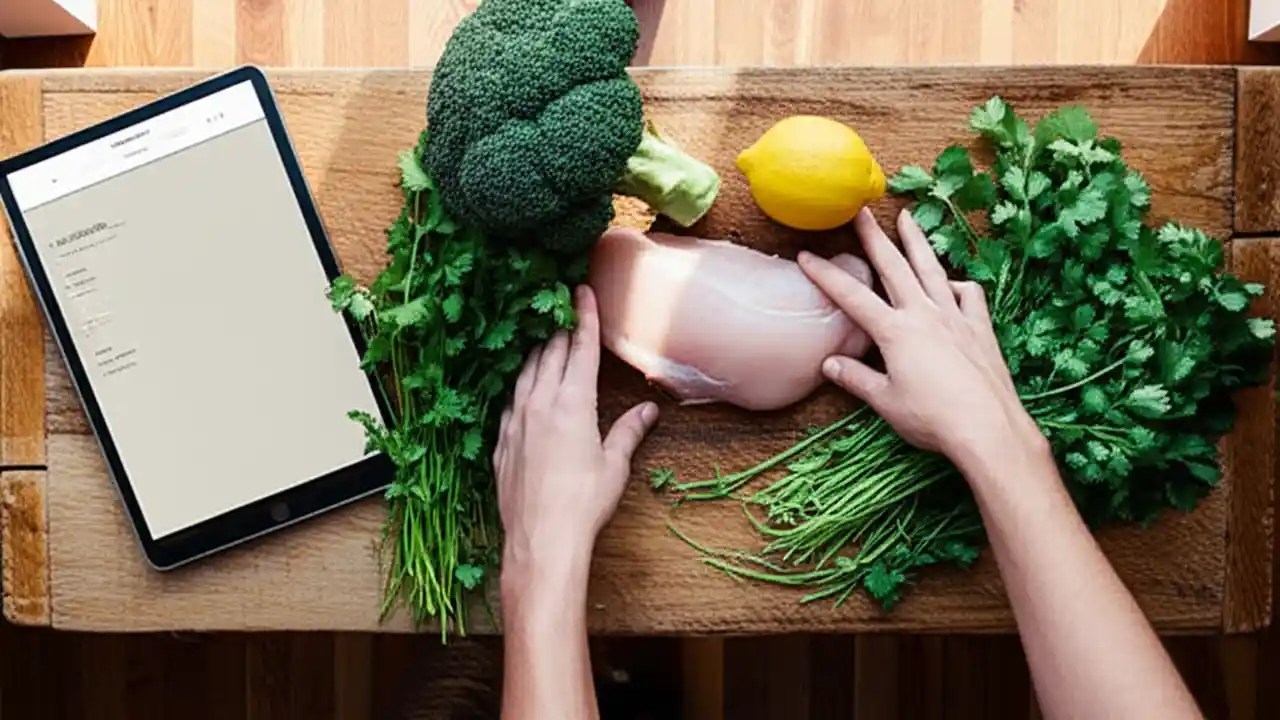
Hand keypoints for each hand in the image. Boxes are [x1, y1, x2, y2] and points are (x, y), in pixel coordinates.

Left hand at [494, 285, 658, 581]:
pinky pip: (510, 401)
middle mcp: (539, 403)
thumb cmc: (584, 504)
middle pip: (551, 352)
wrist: (541, 540)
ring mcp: (516, 421)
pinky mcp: (501, 442)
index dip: (584, 316)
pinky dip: (521, 386)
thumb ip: (629, 430)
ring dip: (538, 354)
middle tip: (566, 310)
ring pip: (525, 372)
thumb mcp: (614, 465)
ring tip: (547, 342)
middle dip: (561, 329)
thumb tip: (648, 409)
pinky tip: (526, 389)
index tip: (581, 289)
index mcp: (572, 403)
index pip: (580, 347)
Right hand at [797, 208, 1042, 468]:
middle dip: (873, 238)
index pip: (852, 297)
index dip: (826, 275)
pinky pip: (969, 295)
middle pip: (894, 267)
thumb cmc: (932, 419)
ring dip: (917, 242)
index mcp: (895, 332)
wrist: (989, 428)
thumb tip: (829, 364)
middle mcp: (925, 315)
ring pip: (932, 270)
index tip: (806, 256)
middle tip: (860, 211)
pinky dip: (957, 284)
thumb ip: (856, 379)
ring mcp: (955, 318)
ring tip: (907, 218)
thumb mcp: (885, 402)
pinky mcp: (980, 328)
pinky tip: (950, 284)